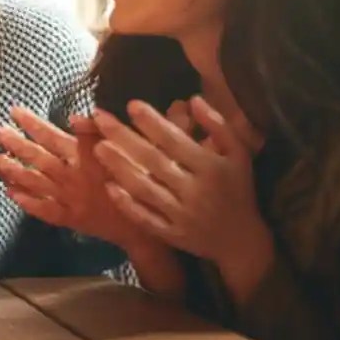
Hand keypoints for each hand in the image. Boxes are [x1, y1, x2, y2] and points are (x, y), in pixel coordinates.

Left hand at [0, 107, 161, 255]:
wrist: (150, 226)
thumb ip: (115, 130)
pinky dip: (27, 202)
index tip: (15, 112)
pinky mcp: (71, 219)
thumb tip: (86, 114)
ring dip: (15, 171)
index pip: (55, 136)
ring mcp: (70, 199)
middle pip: (40, 158)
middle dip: (17, 144)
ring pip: (37, 183)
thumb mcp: (138, 150)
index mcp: (89, 157)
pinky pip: (44, 210)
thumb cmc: (148, 182)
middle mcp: (75, 177)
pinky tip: (11, 193)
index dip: (33, 124)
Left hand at [92, 97, 274, 300]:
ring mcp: (182, 215)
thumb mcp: (238, 154)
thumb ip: (218, 125)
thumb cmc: (237, 189)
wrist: (241, 241)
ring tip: (97, 148)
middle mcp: (195, 191)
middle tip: (99, 119)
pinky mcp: (172, 235)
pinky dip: (126, 204)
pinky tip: (109, 186)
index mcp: (211, 168)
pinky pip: (145, 218)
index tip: (130, 104)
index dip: (153, 122)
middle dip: (125, 138)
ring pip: (145, 189)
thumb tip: (194, 99)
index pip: (176, 141)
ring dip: (119, 168)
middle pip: (154, 162)